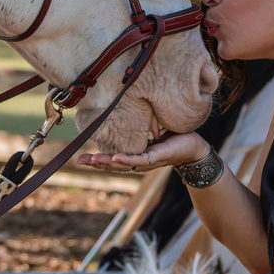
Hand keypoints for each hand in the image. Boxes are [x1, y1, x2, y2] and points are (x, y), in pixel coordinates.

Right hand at [78, 132, 209, 173]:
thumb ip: (138, 125)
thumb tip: (124, 109)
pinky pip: (139, 159)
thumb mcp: (151, 129)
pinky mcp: (156, 158)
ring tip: (92, 159)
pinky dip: (126, 159)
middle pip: (113, 164)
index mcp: (134, 155)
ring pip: (123, 164)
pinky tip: (116, 157)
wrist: (194, 146)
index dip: (97, 159)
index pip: (112, 158)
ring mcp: (146, 161)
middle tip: (79, 161)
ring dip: (107, 162)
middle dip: (96, 163)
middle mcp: (138, 161)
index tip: (80, 157)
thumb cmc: (173, 137)